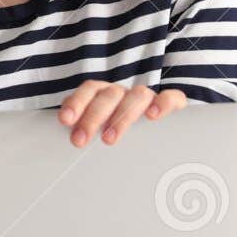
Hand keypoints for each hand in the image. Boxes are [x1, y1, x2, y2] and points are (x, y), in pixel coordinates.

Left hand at [57, 81, 187, 147]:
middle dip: (92, 117)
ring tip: (109, 138)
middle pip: (108, 96)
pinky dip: (163, 103)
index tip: (65, 120)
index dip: (76, 103)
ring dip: (121, 117)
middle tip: (80, 140)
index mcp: (103, 94)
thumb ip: (82, 132)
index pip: (89, 90)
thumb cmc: (115, 129)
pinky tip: (153, 116)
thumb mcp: (96, 131)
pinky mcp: (171, 103)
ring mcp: (146, 97)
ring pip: (136, 96)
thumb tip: (65, 145)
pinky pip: (171, 97)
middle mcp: (123, 93)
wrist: (155, 122)